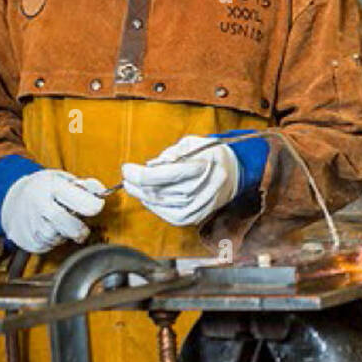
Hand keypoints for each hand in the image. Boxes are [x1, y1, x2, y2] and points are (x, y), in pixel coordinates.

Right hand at [0, 169, 106, 253]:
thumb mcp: (65, 178)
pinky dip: (52, 241)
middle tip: (83, 230)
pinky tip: (49, 230)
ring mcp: (28, 221)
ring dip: (63, 235)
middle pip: (64, 223)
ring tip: (61, 224)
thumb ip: (86, 186)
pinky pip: (44, 246)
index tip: (96, 206)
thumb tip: (102, 193)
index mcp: (51, 186)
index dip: (94, 205)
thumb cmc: (45, 187)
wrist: (14, 196)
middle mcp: (38, 203)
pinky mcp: (23, 238)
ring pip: (54, 237)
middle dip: (79, 229)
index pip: (80, 200)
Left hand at [120, 135, 238, 226]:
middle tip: (126, 177)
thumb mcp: (193, 143)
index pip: (164, 175)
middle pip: (159, 191)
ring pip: (161, 204)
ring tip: (133, 185)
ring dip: (142, 195)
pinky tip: (148, 197)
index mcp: (204, 167)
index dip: (140, 173)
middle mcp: (203, 190)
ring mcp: (199, 207)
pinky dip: (154, 206)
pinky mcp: (195, 217)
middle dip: (137, 184)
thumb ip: (170, 154)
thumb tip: (148, 167)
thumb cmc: (211, 155)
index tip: (127, 168)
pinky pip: (167, 215)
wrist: (235, 174)